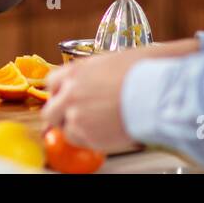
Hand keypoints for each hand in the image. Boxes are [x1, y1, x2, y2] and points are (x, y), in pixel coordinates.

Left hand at [41, 39, 199, 151]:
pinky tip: (104, 131)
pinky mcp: (87, 135)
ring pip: (63, 129)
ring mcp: (76, 115)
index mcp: (75, 71)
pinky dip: (88, 139)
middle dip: (61, 114)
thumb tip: (97, 77)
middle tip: (76, 116)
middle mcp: (70, 93)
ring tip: (96, 125)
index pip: (51, 83)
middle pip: (50, 110)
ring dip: (75, 128)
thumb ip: (94, 72)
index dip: (59, 92)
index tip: (66, 97)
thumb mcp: (112, 61)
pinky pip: (79, 141)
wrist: (153, 92)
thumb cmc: (141, 72)